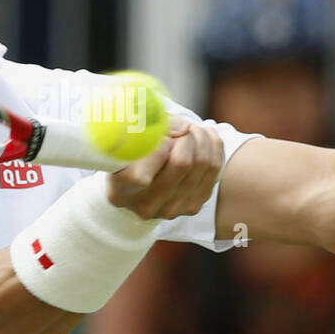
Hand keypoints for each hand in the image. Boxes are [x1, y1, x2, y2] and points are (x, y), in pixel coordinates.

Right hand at [106, 116, 223, 220]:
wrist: (136, 187)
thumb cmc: (127, 156)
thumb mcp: (123, 141)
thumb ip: (145, 130)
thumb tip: (182, 127)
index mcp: (120, 191)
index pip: (141, 176)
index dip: (156, 148)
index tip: (160, 134)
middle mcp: (145, 205)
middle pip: (181, 163)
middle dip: (186, 135)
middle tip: (182, 124)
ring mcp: (171, 209)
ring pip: (202, 163)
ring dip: (201, 137)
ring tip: (192, 128)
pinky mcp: (193, 205)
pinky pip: (214, 168)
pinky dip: (213, 145)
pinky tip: (204, 135)